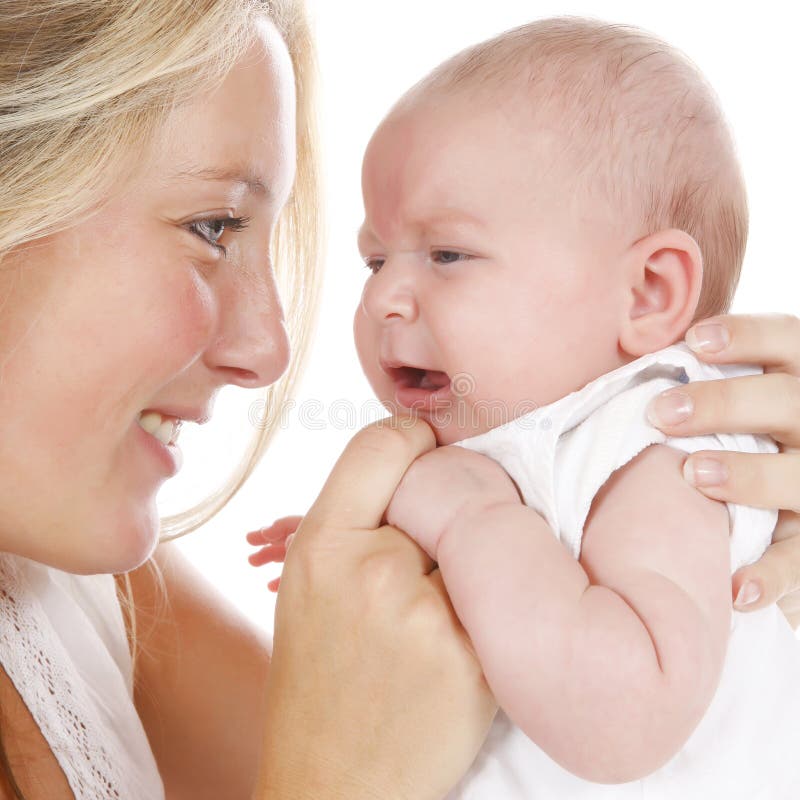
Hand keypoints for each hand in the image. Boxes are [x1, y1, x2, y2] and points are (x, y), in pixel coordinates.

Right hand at [254, 417, 497, 799]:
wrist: (337, 780)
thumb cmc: (321, 674)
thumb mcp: (308, 584)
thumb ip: (356, 519)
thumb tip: (419, 457)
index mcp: (321, 547)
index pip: (381, 445)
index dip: (412, 439)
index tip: (427, 449)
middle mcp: (373, 573)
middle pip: (439, 494)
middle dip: (440, 516)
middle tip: (426, 555)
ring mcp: (428, 618)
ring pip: (476, 544)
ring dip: (467, 565)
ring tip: (432, 612)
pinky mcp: (476, 661)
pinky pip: (498, 597)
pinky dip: (487, 609)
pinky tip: (454, 641)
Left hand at [645, 313, 799, 627]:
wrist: (786, 494)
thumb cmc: (743, 432)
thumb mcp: (746, 397)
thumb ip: (709, 378)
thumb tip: (628, 350)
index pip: (789, 340)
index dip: (748, 336)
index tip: (695, 341)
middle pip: (788, 402)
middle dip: (726, 403)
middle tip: (661, 413)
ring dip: (750, 474)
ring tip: (694, 473)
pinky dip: (774, 575)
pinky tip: (736, 589)